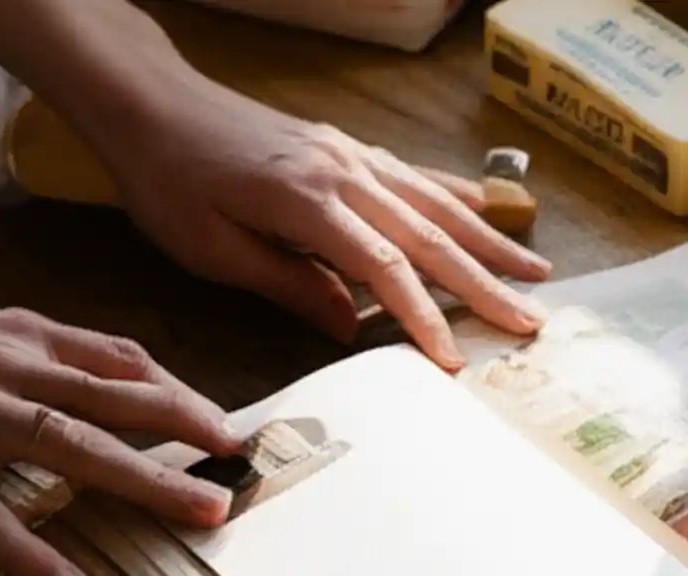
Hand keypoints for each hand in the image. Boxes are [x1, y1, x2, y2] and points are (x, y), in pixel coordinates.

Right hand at [0, 306, 240, 575]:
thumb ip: (38, 357)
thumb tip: (104, 380)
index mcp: (22, 335)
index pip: (122, 360)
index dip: (179, 390)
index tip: (218, 419)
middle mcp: (7, 370)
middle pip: (120, 400)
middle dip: (189, 429)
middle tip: (237, 459)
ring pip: (78, 450)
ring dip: (149, 483)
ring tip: (201, 510)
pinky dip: (35, 555)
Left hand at [95, 72, 551, 369]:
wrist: (151, 103)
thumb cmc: (168, 181)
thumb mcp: (212, 250)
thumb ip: (289, 285)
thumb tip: (350, 329)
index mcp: (308, 203)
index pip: (385, 268)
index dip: (425, 317)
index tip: (456, 359)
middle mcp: (343, 172)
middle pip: (430, 234)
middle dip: (485, 282)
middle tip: (531, 319)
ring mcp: (350, 154)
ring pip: (435, 200)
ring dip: (488, 239)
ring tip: (535, 271)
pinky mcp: (345, 146)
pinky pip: (414, 173)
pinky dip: (456, 193)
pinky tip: (486, 206)